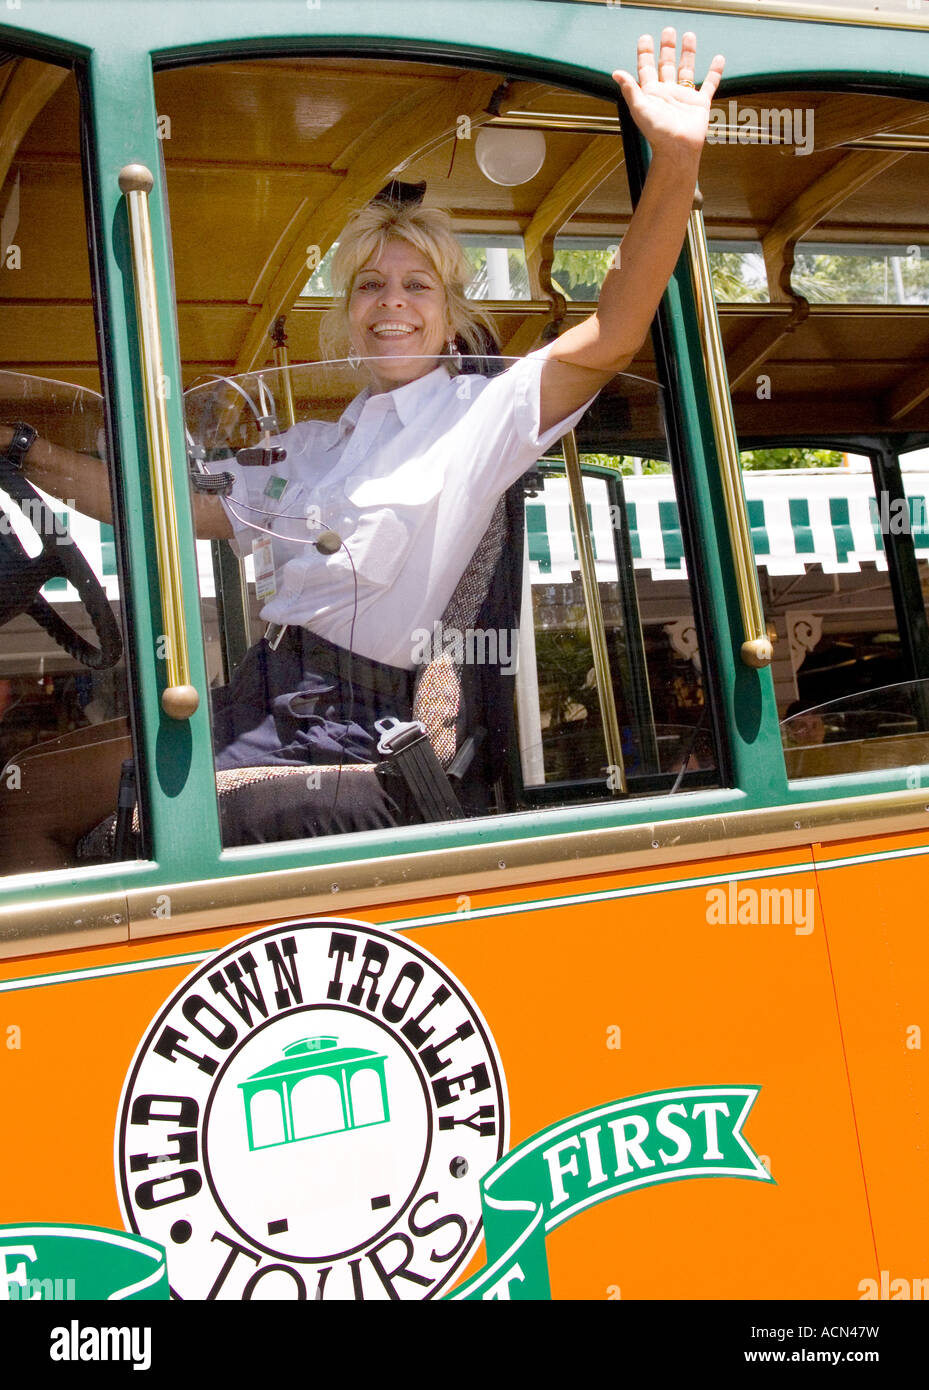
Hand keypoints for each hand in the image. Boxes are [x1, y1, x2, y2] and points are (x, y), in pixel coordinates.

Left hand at [613, 28, 723, 163]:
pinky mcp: (700, 104)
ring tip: (689, 36)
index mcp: (651, 94)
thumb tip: (616, 73)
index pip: (647, 68)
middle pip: (667, 64)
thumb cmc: (657, 133)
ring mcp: (684, 97)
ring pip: (686, 69)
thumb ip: (630, 89)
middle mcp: (667, 93)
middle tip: (668, 31)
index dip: (645, 53)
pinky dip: (715, 72)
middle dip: (667, 47)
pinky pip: (709, 84)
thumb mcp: (639, 108)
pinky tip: (718, 59)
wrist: (677, 150)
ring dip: (688, 53)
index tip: (645, 38)